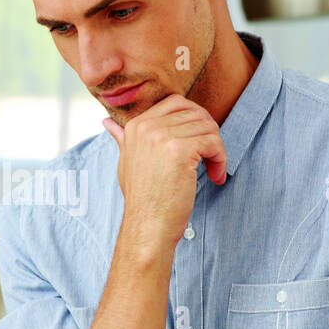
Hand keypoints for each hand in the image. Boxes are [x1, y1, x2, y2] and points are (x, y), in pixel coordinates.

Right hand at [101, 94, 227, 251]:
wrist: (147, 225)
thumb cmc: (142, 198)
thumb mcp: (127, 162)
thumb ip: (123, 138)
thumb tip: (107, 122)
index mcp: (136, 125)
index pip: (176, 103)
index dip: (194, 120)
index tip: (197, 144)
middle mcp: (148, 126)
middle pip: (196, 113)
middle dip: (209, 133)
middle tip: (209, 156)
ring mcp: (163, 137)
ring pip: (208, 127)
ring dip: (217, 149)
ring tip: (212, 170)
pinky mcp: (181, 150)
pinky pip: (214, 142)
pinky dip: (220, 159)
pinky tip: (215, 176)